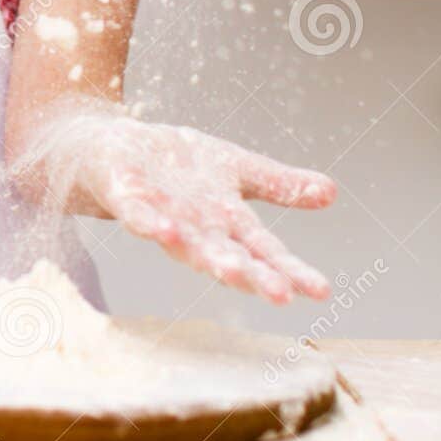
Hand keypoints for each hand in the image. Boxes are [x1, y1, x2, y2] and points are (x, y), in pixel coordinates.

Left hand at [18, 103, 336, 303]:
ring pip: (186, 243)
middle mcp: (195, 227)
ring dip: (206, 257)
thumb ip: (278, 184)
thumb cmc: (173, 165)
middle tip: (280, 295)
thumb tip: (332, 192)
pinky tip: (165, 230)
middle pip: (228, 255)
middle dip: (252, 275)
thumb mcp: (234, 167)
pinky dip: (150, 223)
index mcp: (225, 221)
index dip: (291, 270)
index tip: (322, 290)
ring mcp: (160, 214)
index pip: (264, 250)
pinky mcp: (125, 197)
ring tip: (231, 271)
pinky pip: (137, 214)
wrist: (108, 146)